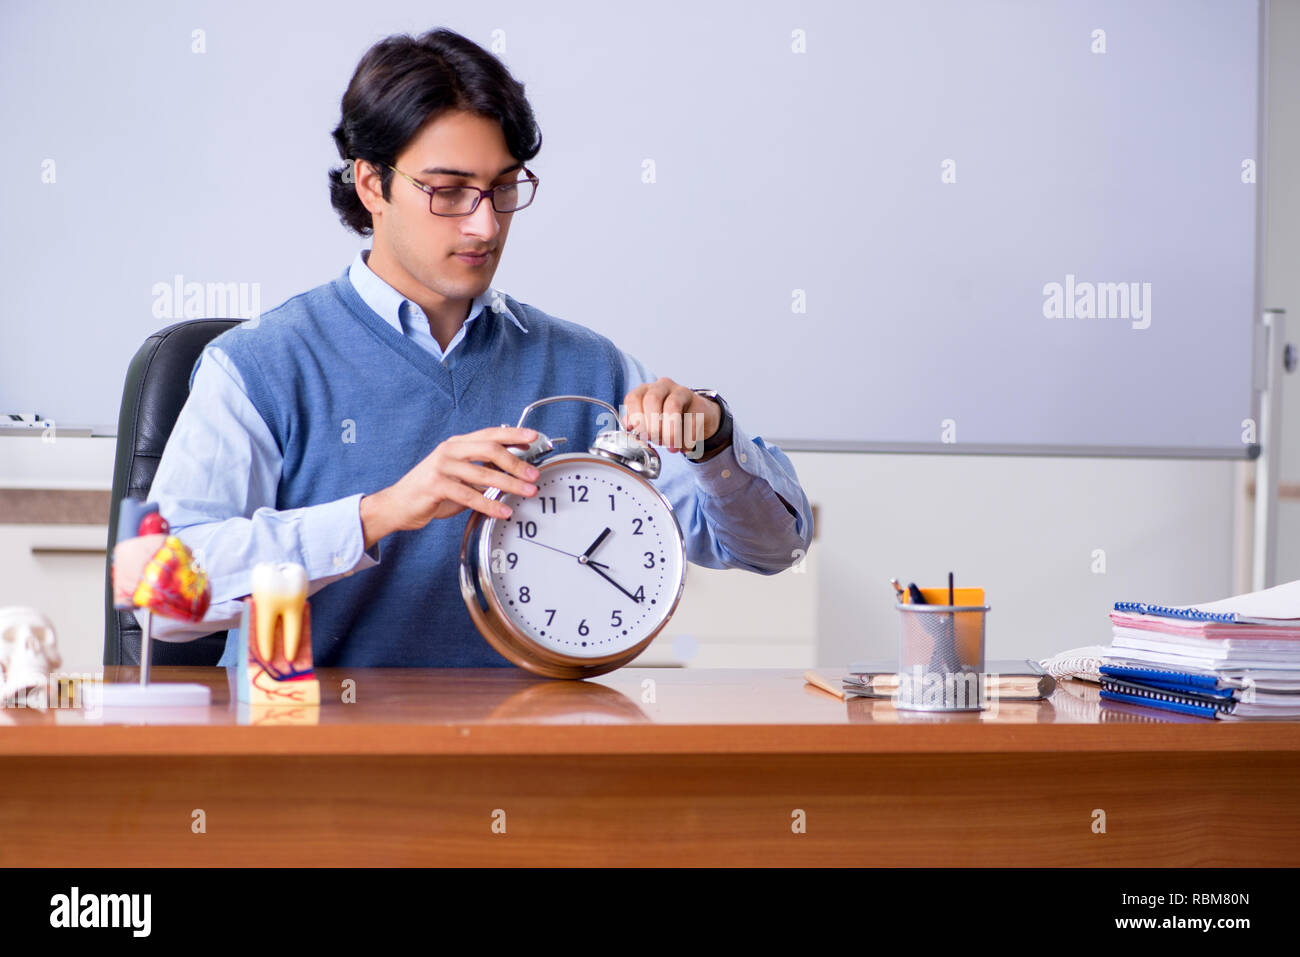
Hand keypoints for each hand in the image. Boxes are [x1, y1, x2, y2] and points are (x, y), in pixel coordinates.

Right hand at [360, 426, 539, 549]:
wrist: (397, 505)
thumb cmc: (431, 491)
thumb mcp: (459, 476)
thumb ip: (481, 471)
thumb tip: (513, 472)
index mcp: (457, 444)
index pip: (490, 434)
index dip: (513, 434)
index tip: (534, 436)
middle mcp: (449, 450)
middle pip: (490, 449)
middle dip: (516, 462)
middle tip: (533, 474)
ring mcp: (441, 466)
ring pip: (483, 473)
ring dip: (509, 484)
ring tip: (526, 492)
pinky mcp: (435, 485)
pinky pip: (469, 495)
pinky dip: (489, 504)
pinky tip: (502, 510)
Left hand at [621, 378, 719, 454]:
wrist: (697, 418)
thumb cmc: (667, 421)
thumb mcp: (649, 424)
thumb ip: (637, 424)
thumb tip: (629, 426)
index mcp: (645, 390)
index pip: (634, 398)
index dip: (635, 418)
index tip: (640, 435)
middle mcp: (662, 387)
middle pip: (652, 399)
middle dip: (652, 425)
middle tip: (656, 441)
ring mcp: (681, 392)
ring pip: (672, 406)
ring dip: (670, 431)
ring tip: (671, 447)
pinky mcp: (699, 403)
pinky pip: (692, 420)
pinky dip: (687, 438)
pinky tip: (685, 447)